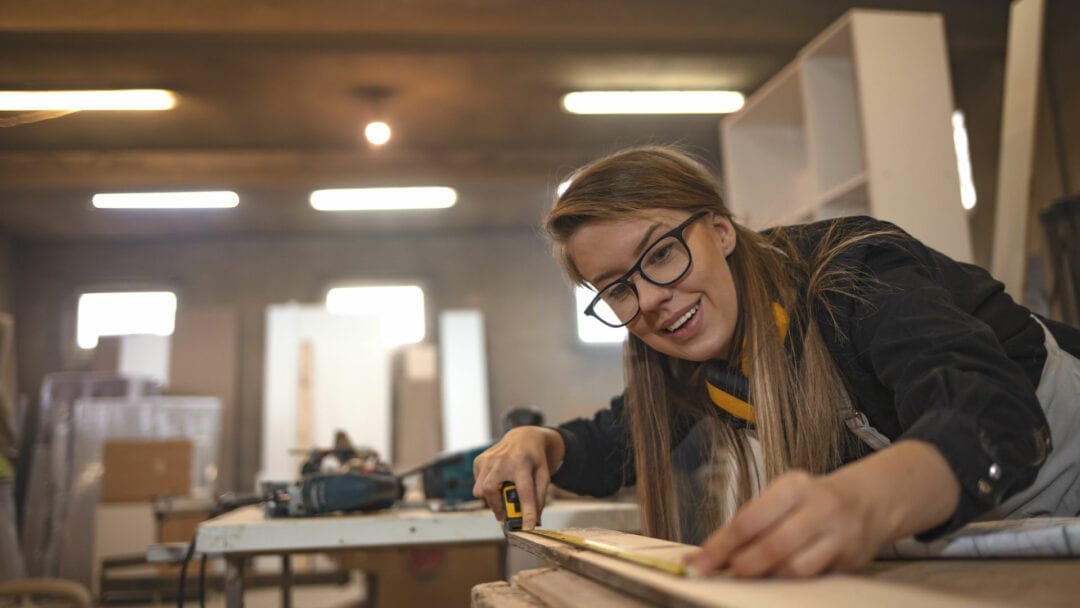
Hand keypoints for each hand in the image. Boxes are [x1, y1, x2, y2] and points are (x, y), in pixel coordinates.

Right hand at [472, 426, 564, 529]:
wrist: (523, 437)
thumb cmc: (534, 459)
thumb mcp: (543, 475)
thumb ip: (539, 497)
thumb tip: (533, 521)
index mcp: (522, 462)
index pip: (524, 491)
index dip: (526, 511)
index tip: (527, 527)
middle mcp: (501, 459)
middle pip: (491, 491)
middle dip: (497, 507)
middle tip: (506, 515)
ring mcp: (487, 459)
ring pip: (480, 490)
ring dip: (491, 500)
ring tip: (502, 496)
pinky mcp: (479, 461)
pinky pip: (477, 485)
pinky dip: (486, 490)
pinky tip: (497, 482)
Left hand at [687, 470, 881, 577]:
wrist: (866, 502)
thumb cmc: (811, 501)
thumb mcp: (779, 498)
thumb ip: (747, 522)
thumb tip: (707, 553)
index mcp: (792, 487)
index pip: (749, 520)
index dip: (721, 546)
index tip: (700, 563)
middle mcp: (817, 508)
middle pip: (773, 546)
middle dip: (743, 566)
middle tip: (727, 574)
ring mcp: (837, 536)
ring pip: (795, 568)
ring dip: (767, 577)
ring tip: (752, 576)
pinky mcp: (850, 561)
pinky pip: (813, 579)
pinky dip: (789, 583)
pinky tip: (777, 580)